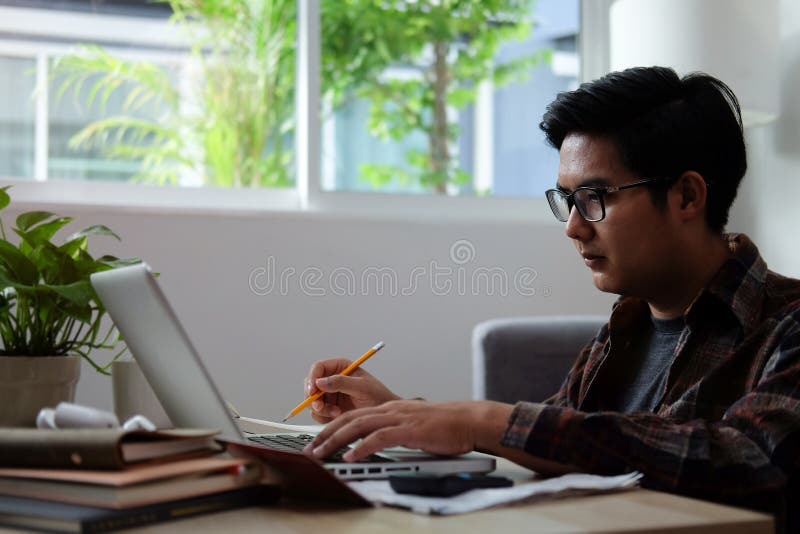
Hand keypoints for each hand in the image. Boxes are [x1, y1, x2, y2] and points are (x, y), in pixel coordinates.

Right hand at [304, 358, 400, 422]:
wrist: (384, 417)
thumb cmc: (379, 397)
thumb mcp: (362, 387)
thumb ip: (342, 382)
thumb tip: (320, 382)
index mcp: (341, 367)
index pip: (319, 368)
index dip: (312, 378)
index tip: (312, 390)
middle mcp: (333, 379)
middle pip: (311, 384)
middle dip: (313, 397)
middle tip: (320, 406)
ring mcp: (330, 395)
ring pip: (312, 400)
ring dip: (321, 409)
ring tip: (337, 412)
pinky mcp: (330, 408)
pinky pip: (317, 413)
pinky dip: (324, 416)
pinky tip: (337, 416)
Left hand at [304, 400, 512, 461]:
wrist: (467, 420)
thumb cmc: (444, 427)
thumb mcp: (413, 426)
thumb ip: (394, 432)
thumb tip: (377, 444)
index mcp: (389, 409)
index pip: (353, 416)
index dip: (332, 428)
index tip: (317, 442)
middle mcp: (389, 410)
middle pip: (349, 419)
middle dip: (326, 434)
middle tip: (310, 449)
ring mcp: (398, 418)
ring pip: (359, 426)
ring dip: (336, 441)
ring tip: (321, 453)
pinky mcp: (408, 430)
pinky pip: (379, 438)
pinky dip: (362, 447)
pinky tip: (351, 456)